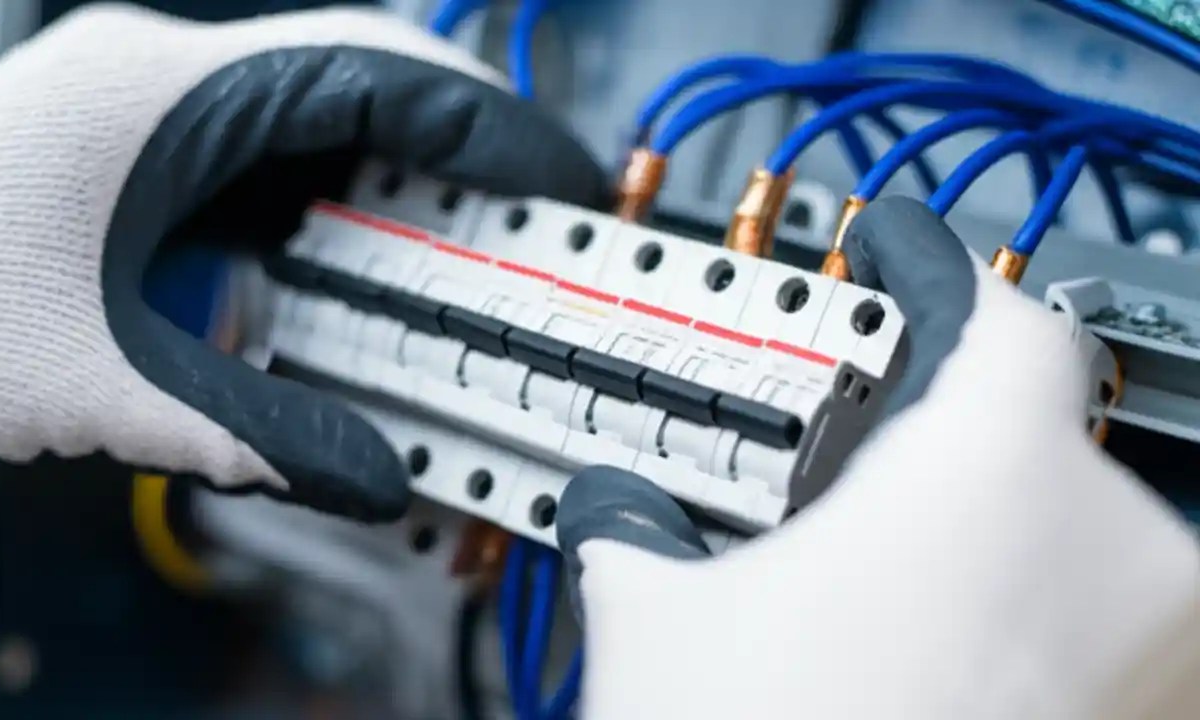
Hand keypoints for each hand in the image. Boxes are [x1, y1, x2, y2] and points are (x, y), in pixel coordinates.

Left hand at [0, 5, 603, 519]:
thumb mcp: (100, 390)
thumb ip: (257, 437)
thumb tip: (371, 479)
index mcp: (162, 95)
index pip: (377, 76)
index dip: (490, 130)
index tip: (561, 183)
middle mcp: (160, 74)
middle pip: (363, 74)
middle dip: (462, 144)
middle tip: (533, 220)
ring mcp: (146, 103)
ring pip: (322, 111)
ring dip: (402, 171)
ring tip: (472, 244)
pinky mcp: (136, 147)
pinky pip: (274, 150)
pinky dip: (339, 198)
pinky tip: (370, 257)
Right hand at [556, 198, 1199, 718]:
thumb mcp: (662, 626)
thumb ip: (638, 533)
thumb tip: (613, 511)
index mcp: (987, 478)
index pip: (994, 311)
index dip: (936, 272)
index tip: (901, 258)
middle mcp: (1115, 553)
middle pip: (1029, 430)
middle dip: (933, 449)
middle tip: (847, 485)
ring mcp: (1162, 656)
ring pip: (1074, 538)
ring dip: (982, 545)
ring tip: (879, 603)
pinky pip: (1109, 634)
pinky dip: (1029, 628)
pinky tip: (932, 672)